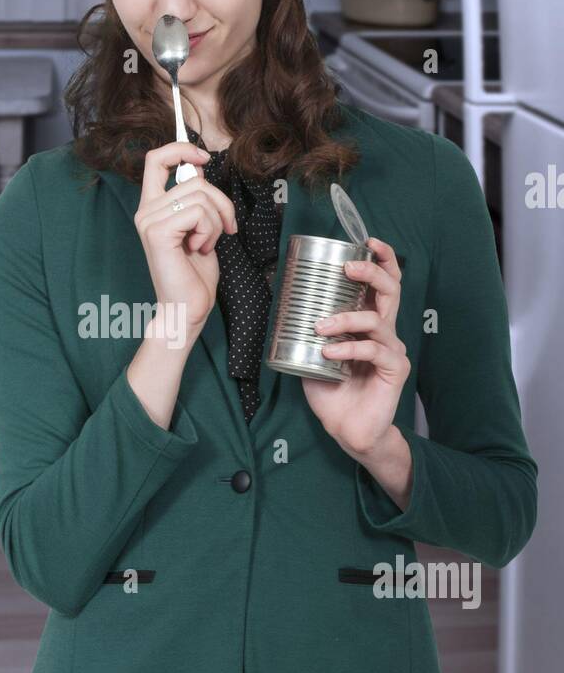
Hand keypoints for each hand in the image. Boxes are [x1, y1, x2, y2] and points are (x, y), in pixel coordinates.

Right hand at [134, 141, 236, 335]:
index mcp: (153, 207)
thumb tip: (199, 170)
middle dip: (221, 203)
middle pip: (194, 180)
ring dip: (215, 221)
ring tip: (206, 244)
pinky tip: (200, 249)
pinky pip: (197, 212)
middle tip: (225, 229)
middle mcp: (146, 211)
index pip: (155, 159)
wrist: (186, 308)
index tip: (202, 159)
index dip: (181, 149)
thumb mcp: (199, 227)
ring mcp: (149, 221)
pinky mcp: (158, 232)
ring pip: (200, 195)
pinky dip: (209, 231)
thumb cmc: (193, 275)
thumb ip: (195, 199)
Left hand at [301, 236, 410, 459]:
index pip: (383, 284)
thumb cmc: (331, 392)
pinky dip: (349, 348)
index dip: (381, 260)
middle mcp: (385, 332)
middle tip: (348, 269)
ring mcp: (392, 350)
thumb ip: (303, 332)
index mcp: (369, 324)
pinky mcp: (395, 369)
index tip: (368, 242)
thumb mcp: (310, 355)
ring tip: (321, 326)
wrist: (347, 430)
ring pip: (378, 320)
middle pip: (391, 290)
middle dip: (371, 273)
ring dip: (347, 318)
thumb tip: (278, 304)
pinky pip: (374, 350)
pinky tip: (330, 353)